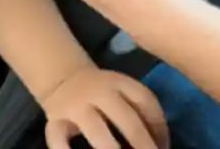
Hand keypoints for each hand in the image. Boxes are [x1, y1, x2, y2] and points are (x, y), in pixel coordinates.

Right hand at [41, 66, 169, 148]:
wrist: (63, 78)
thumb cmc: (103, 93)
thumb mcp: (122, 91)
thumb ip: (139, 111)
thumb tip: (161, 144)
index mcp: (120, 82)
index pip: (145, 101)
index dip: (159, 126)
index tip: (164, 147)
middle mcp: (99, 91)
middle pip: (125, 117)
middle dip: (142, 142)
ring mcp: (76, 106)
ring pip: (96, 129)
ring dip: (112, 148)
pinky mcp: (54, 120)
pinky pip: (58, 139)